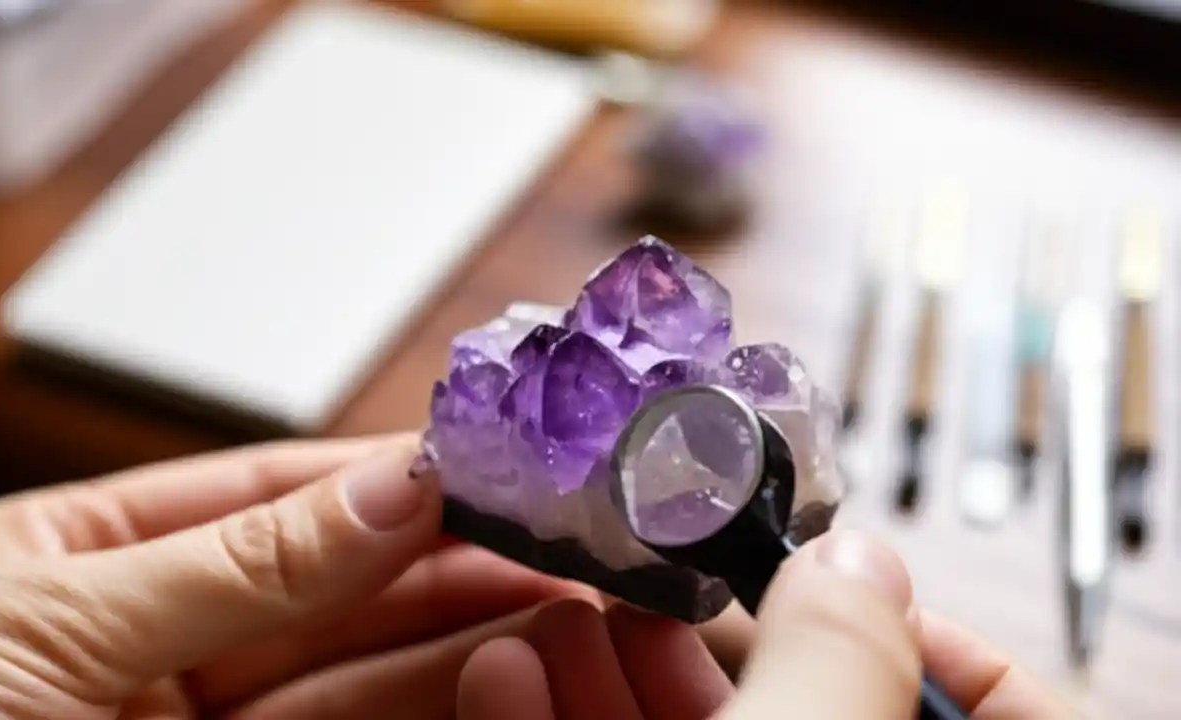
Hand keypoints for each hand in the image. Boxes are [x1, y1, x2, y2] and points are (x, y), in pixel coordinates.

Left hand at [0, 435, 581, 718]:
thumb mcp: (48, 623)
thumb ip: (236, 561)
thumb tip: (389, 482)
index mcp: (87, 561)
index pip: (267, 496)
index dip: (382, 478)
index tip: (489, 464)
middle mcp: (154, 652)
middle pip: (337, 591)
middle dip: (453, 560)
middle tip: (561, 536)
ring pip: (365, 680)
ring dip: (470, 640)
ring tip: (566, 604)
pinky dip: (439, 719)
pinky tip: (505, 681)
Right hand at [458, 531, 1071, 718]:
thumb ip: (842, 658)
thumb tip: (859, 558)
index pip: (987, 705)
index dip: (932, 631)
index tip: (844, 569)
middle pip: (798, 704)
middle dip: (705, 631)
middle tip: (645, 557)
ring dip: (607, 669)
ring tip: (548, 596)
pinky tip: (504, 673)